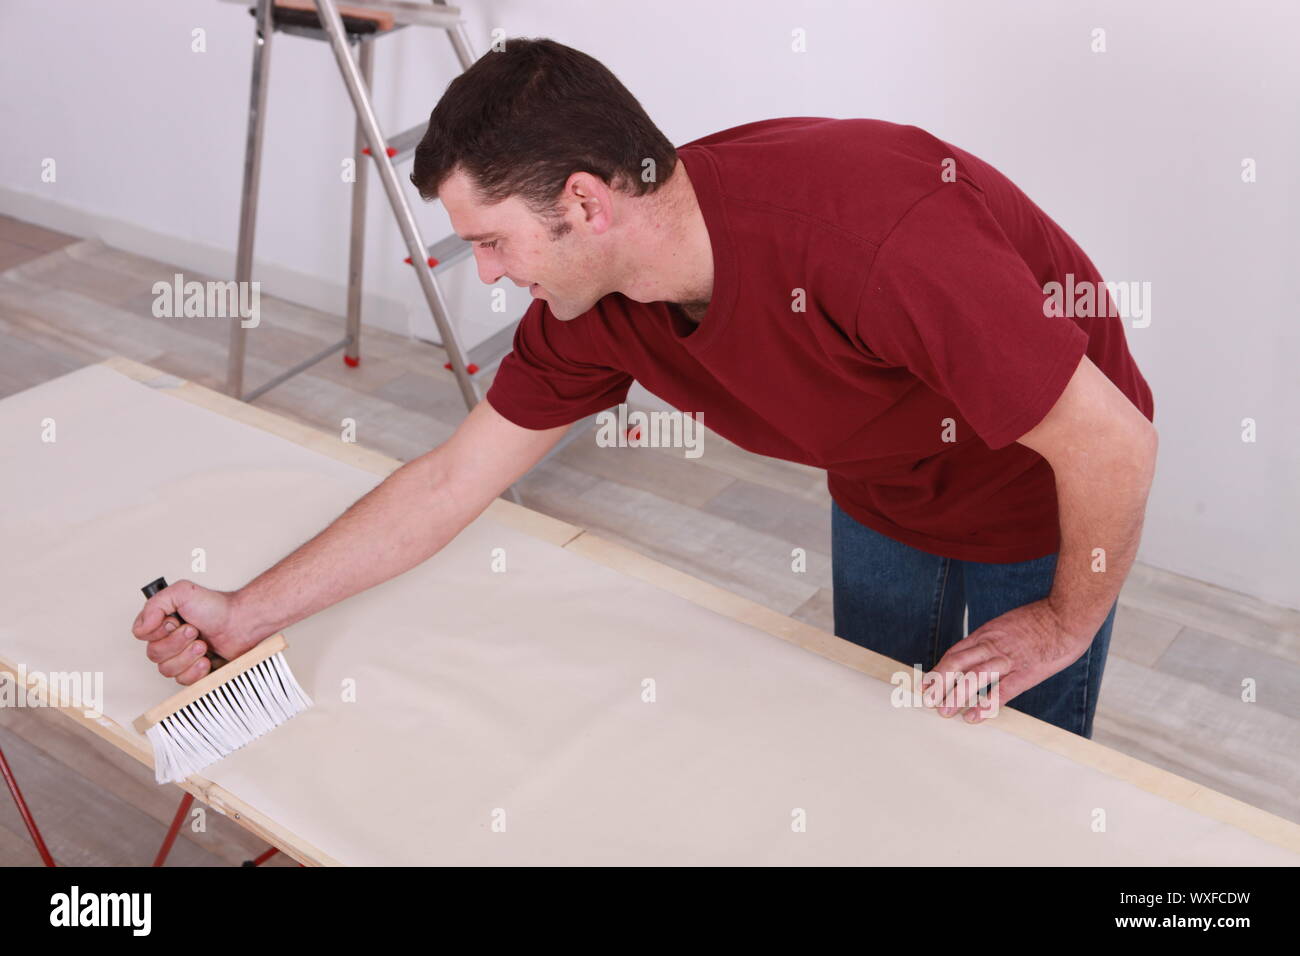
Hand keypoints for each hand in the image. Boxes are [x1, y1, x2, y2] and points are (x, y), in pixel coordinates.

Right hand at [131, 580, 257, 684]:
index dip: (159, 631)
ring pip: (166, 669)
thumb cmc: (218, 608)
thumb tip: (141, 628)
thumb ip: (155, 604)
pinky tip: (206, 660)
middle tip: (195, 631)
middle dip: (177, 643)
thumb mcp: (183, 592)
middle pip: (154, 654)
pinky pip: (182, 681)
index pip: (142, 635)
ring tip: (203, 645)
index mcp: (163, 622)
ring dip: (187, 656)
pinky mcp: (194, 671)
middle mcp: (169, 640)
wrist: (243, 623)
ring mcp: (181, 656)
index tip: (176, 621)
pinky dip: (195, 671)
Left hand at [919, 599, 1088, 724]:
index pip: (955, 653)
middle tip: (929, 700)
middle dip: (940, 683)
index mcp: (986, 633)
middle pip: (957, 663)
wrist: (1066, 615)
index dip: (939, 670)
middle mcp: (992, 645)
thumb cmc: (1040, 620)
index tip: (928, 683)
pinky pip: (1001, 691)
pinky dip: (985, 705)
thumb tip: (978, 655)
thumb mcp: (1007, 624)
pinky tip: (974, 716)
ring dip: (956, 695)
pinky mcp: (1026, 672)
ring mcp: (1008, 659)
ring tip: (944, 711)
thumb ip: (991, 639)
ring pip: (974, 677)